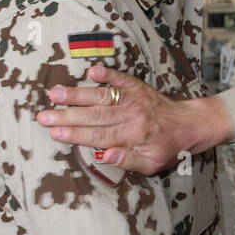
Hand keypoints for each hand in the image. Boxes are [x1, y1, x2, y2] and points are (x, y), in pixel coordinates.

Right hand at [36, 66, 232, 174]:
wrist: (191, 124)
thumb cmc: (168, 148)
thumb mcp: (151, 165)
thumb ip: (128, 161)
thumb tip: (104, 155)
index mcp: (133, 137)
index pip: (98, 136)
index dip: (75, 135)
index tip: (54, 133)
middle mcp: (132, 116)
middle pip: (94, 116)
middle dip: (66, 116)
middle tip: (43, 116)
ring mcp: (134, 99)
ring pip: (101, 97)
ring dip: (77, 94)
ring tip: (54, 93)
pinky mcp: (138, 87)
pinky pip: (121, 78)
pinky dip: (107, 73)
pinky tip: (92, 70)